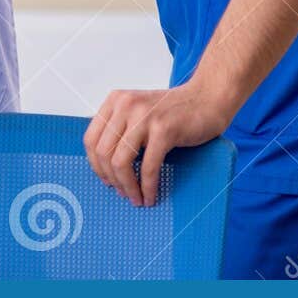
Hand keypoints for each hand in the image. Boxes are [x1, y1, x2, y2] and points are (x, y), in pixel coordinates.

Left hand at [83, 83, 233, 206]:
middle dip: (112, 179)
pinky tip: (151, 196)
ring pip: (121, 162)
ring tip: (136, 198)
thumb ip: (120, 128)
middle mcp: (125, 105)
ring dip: (127, 187)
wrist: (207, 99)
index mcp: (115, 101)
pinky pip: (148, 167)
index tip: (107, 180)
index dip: (96, 165)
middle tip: (123, 193)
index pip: (91, 139)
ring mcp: (144, 117)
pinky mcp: (164, 130)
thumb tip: (104, 167)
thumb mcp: (138, 111)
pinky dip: (148, 187)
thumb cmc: (173, 111)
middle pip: (103, 152)